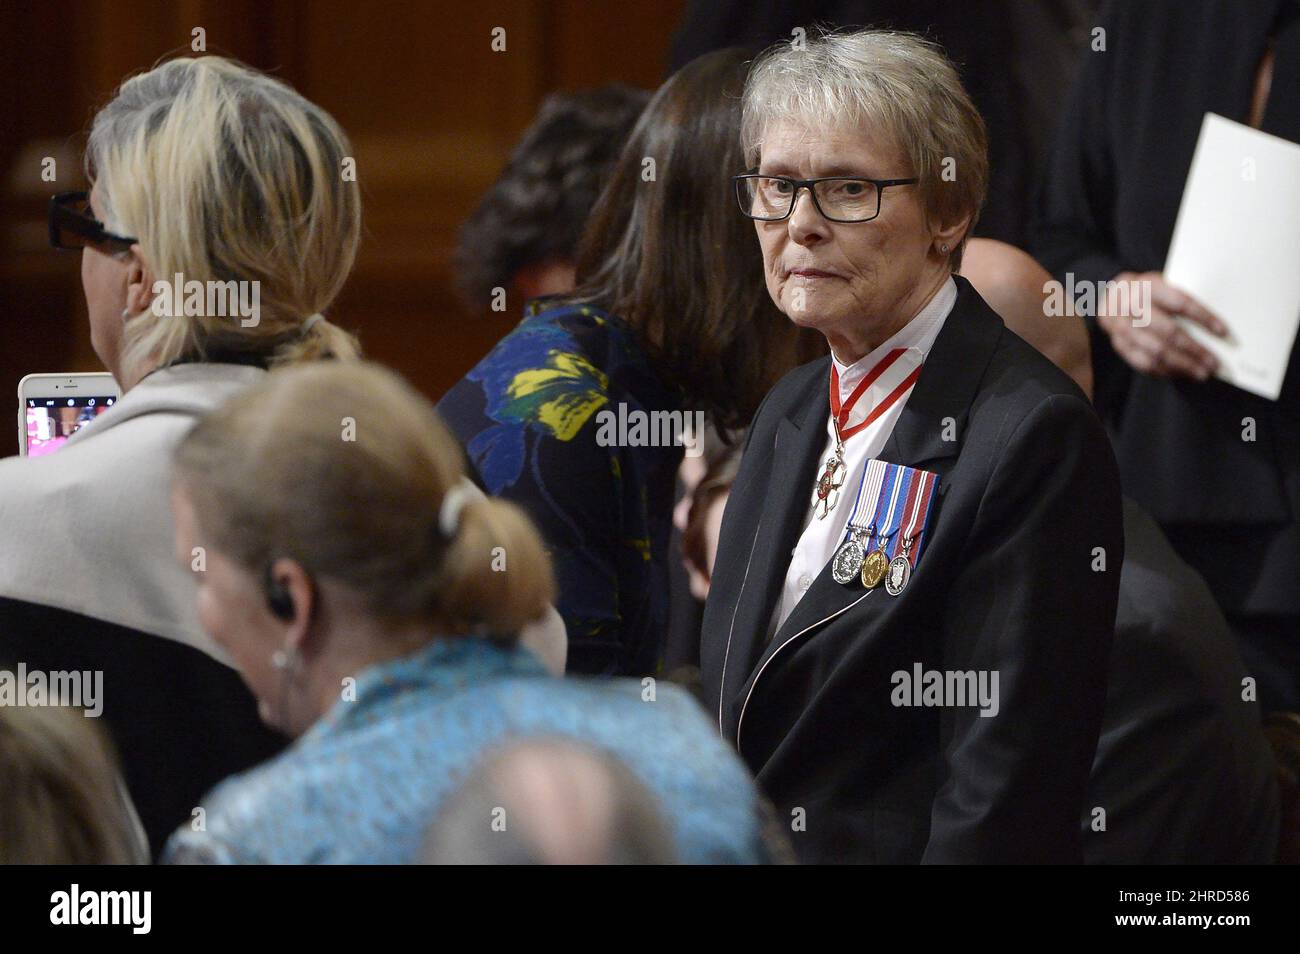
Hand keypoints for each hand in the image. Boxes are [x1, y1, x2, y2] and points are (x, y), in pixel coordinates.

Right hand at [1098, 271, 1225, 379]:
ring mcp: (1122, 328)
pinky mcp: (1119, 345)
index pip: (1180, 303)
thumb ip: (1181, 299)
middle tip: (1214, 362)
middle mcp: (1131, 306)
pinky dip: (1165, 371)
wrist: (1112, 297)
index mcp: (1148, 286)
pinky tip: (1182, 373)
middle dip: (1194, 349)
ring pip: (1156, 352)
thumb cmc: (1148, 292)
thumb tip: (1213, 326)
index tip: (1223, 332)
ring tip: (1202, 373)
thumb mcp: (1163, 284)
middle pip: (1168, 332)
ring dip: (1182, 365)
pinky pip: (1143, 363)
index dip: (1203, 318)